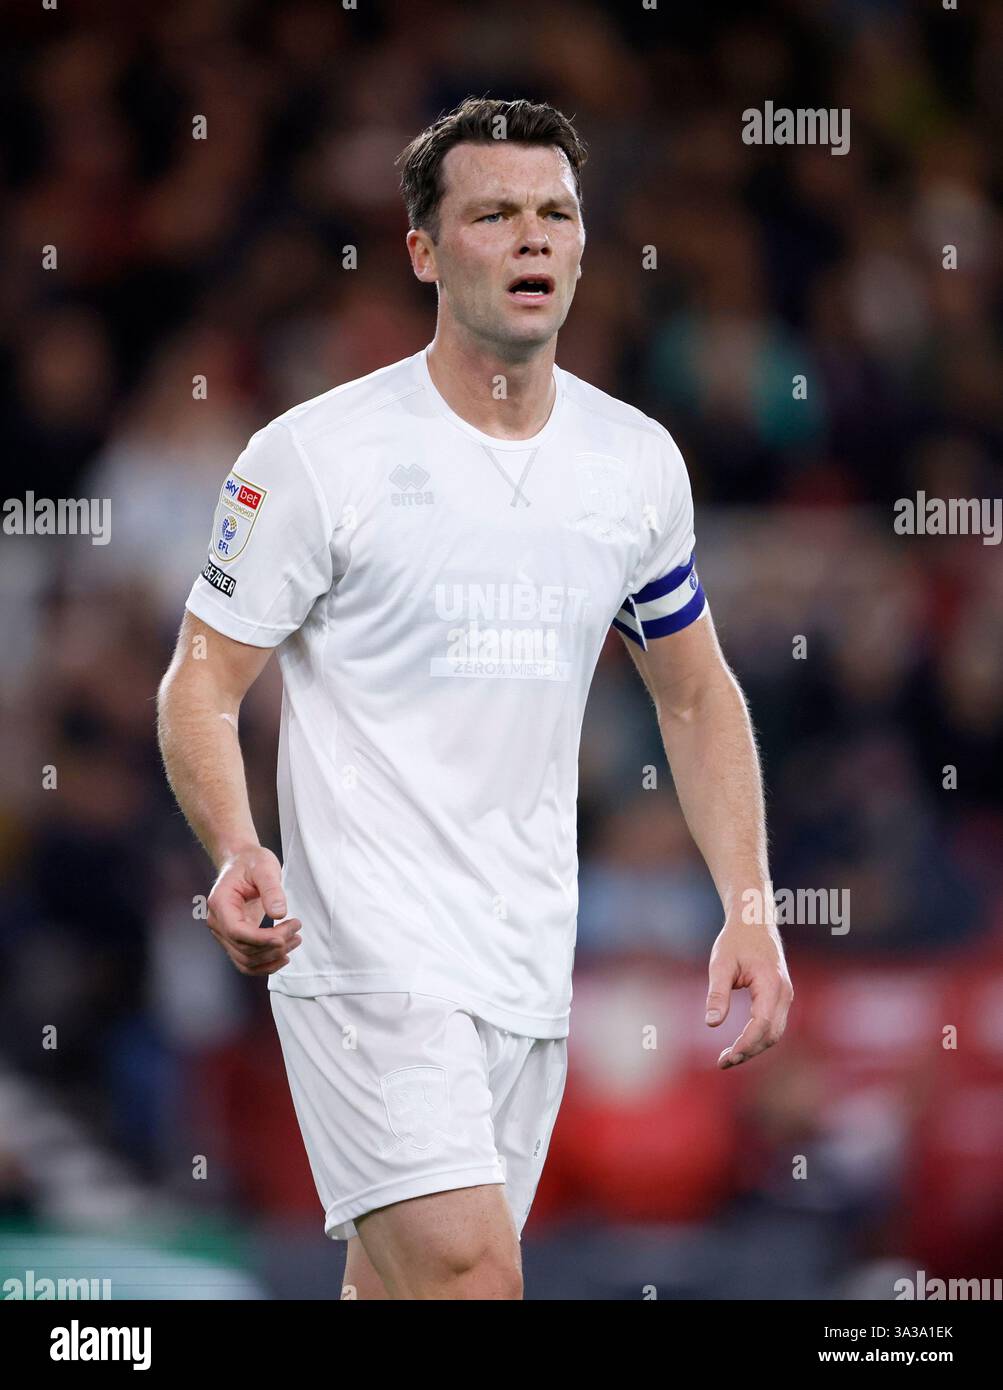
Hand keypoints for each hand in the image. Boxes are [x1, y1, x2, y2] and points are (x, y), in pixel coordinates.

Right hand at [206, 845, 301, 975]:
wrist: (242, 862)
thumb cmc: (251, 862)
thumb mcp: (265, 867)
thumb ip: (272, 890)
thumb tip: (279, 914)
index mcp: (220, 903)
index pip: (236, 931)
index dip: (261, 939)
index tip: (284, 935)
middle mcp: (217, 922)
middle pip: (243, 948)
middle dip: (273, 945)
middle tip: (296, 928)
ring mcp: (223, 933)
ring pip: (245, 960)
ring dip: (272, 957)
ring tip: (295, 940)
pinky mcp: (234, 939)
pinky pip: (246, 961)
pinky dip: (264, 965)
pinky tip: (283, 956)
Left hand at [704, 917, 792, 1068]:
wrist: (754, 921)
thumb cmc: (735, 940)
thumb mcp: (720, 963)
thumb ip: (717, 993)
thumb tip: (712, 1024)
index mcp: (771, 983)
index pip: (762, 1024)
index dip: (746, 1044)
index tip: (726, 1057)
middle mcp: (784, 992)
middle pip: (771, 1034)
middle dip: (748, 1051)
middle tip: (722, 1062)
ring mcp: (786, 996)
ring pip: (774, 1032)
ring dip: (753, 1048)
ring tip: (728, 1057)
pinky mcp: (781, 997)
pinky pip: (773, 1025)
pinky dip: (758, 1038)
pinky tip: (739, 1044)